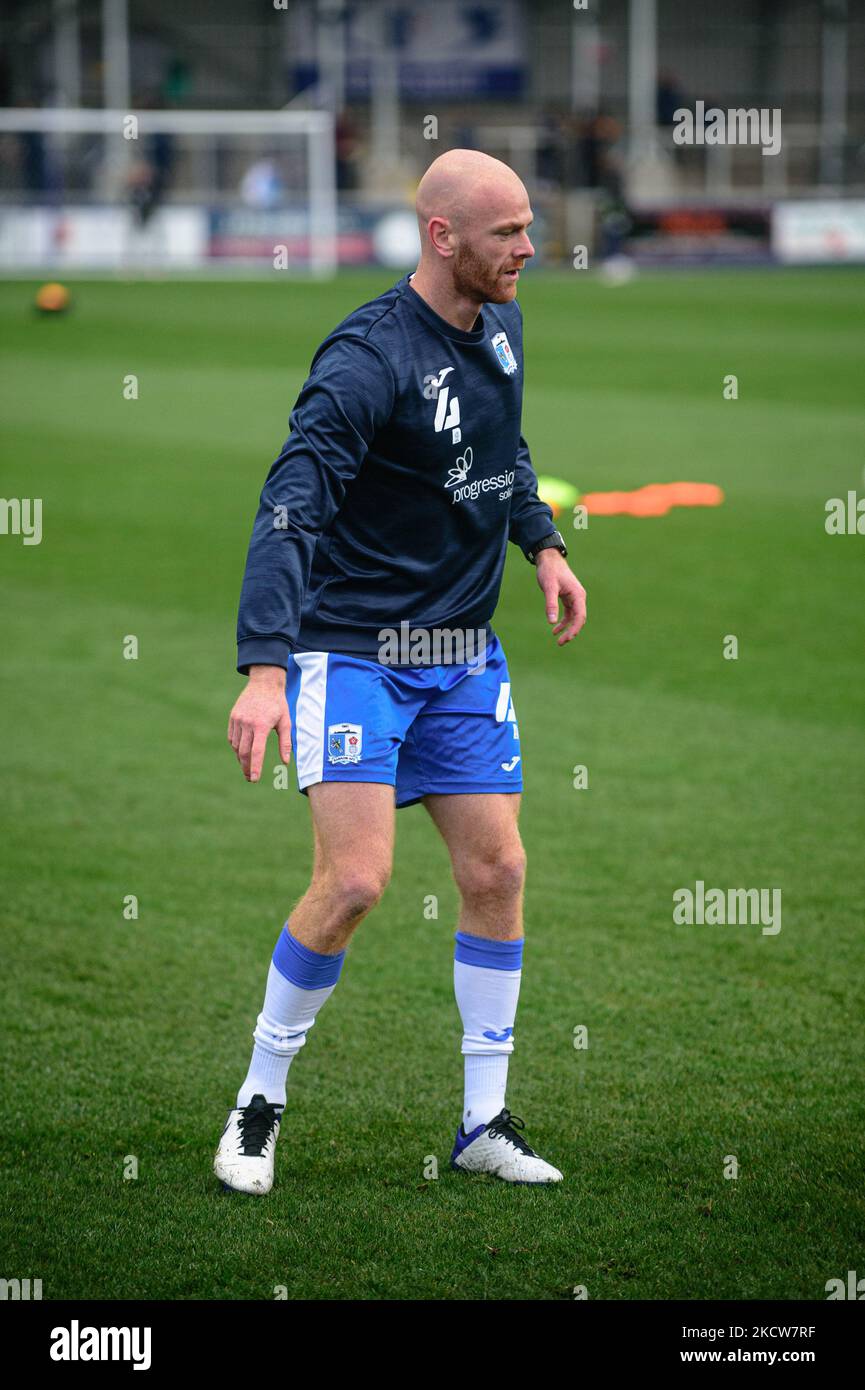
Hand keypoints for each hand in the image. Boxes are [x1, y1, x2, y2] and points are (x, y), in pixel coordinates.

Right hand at [228, 665, 292, 782]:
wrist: (264, 683)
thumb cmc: (278, 704)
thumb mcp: (286, 722)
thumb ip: (285, 743)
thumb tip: (285, 762)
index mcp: (261, 725)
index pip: (256, 751)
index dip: (255, 767)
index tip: (254, 779)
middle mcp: (247, 723)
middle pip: (244, 752)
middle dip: (246, 767)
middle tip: (250, 778)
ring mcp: (238, 719)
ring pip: (236, 746)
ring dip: (241, 758)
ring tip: (247, 766)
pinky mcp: (232, 717)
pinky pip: (232, 737)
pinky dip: (236, 747)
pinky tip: (242, 752)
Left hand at [536, 550, 586, 644]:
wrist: (548, 559)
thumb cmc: (549, 571)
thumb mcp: (549, 587)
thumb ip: (550, 604)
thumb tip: (551, 622)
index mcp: (578, 595)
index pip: (580, 616)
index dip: (575, 629)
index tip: (567, 638)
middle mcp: (578, 597)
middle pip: (579, 619)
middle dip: (571, 632)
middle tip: (561, 642)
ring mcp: (574, 598)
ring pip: (573, 618)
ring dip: (567, 629)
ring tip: (558, 640)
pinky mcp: (567, 598)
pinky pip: (568, 613)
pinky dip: (562, 621)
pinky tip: (554, 629)